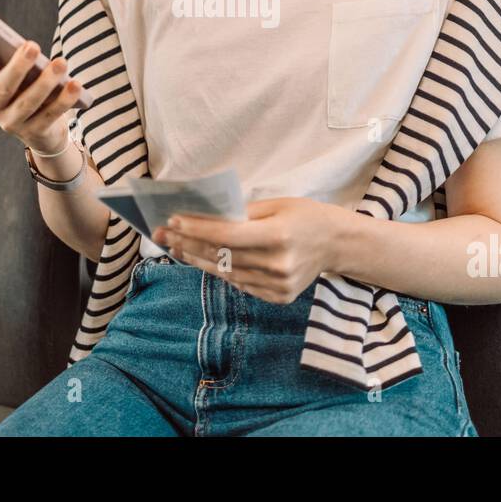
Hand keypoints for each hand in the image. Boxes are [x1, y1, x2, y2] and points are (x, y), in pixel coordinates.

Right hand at [0, 24, 79, 149]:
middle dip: (19, 66)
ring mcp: (12, 123)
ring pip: (29, 102)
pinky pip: (50, 114)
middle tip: (33, 46)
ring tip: (61, 63)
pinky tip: (75, 86)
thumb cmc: (25, 91)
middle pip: (4, 86)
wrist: (40, 131)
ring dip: (46, 82)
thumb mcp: (14, 77)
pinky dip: (64, 100)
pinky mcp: (34, 133)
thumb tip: (25, 45)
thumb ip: (12, 63)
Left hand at [152, 197, 344, 303]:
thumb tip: (204, 216)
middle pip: (222, 255)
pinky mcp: (278, 297)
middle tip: (163, 235)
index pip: (227, 234)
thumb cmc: (304, 216)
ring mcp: (278, 285)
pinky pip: (240, 284)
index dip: (197, 228)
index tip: (173, 221)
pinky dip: (220, 272)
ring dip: (198, 259)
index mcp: (279, 236)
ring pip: (226, 273)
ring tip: (177, 247)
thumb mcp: (277, 204)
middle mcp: (278, 264)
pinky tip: (203, 261)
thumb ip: (242, 213)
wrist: (336, 243)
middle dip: (188, 243)